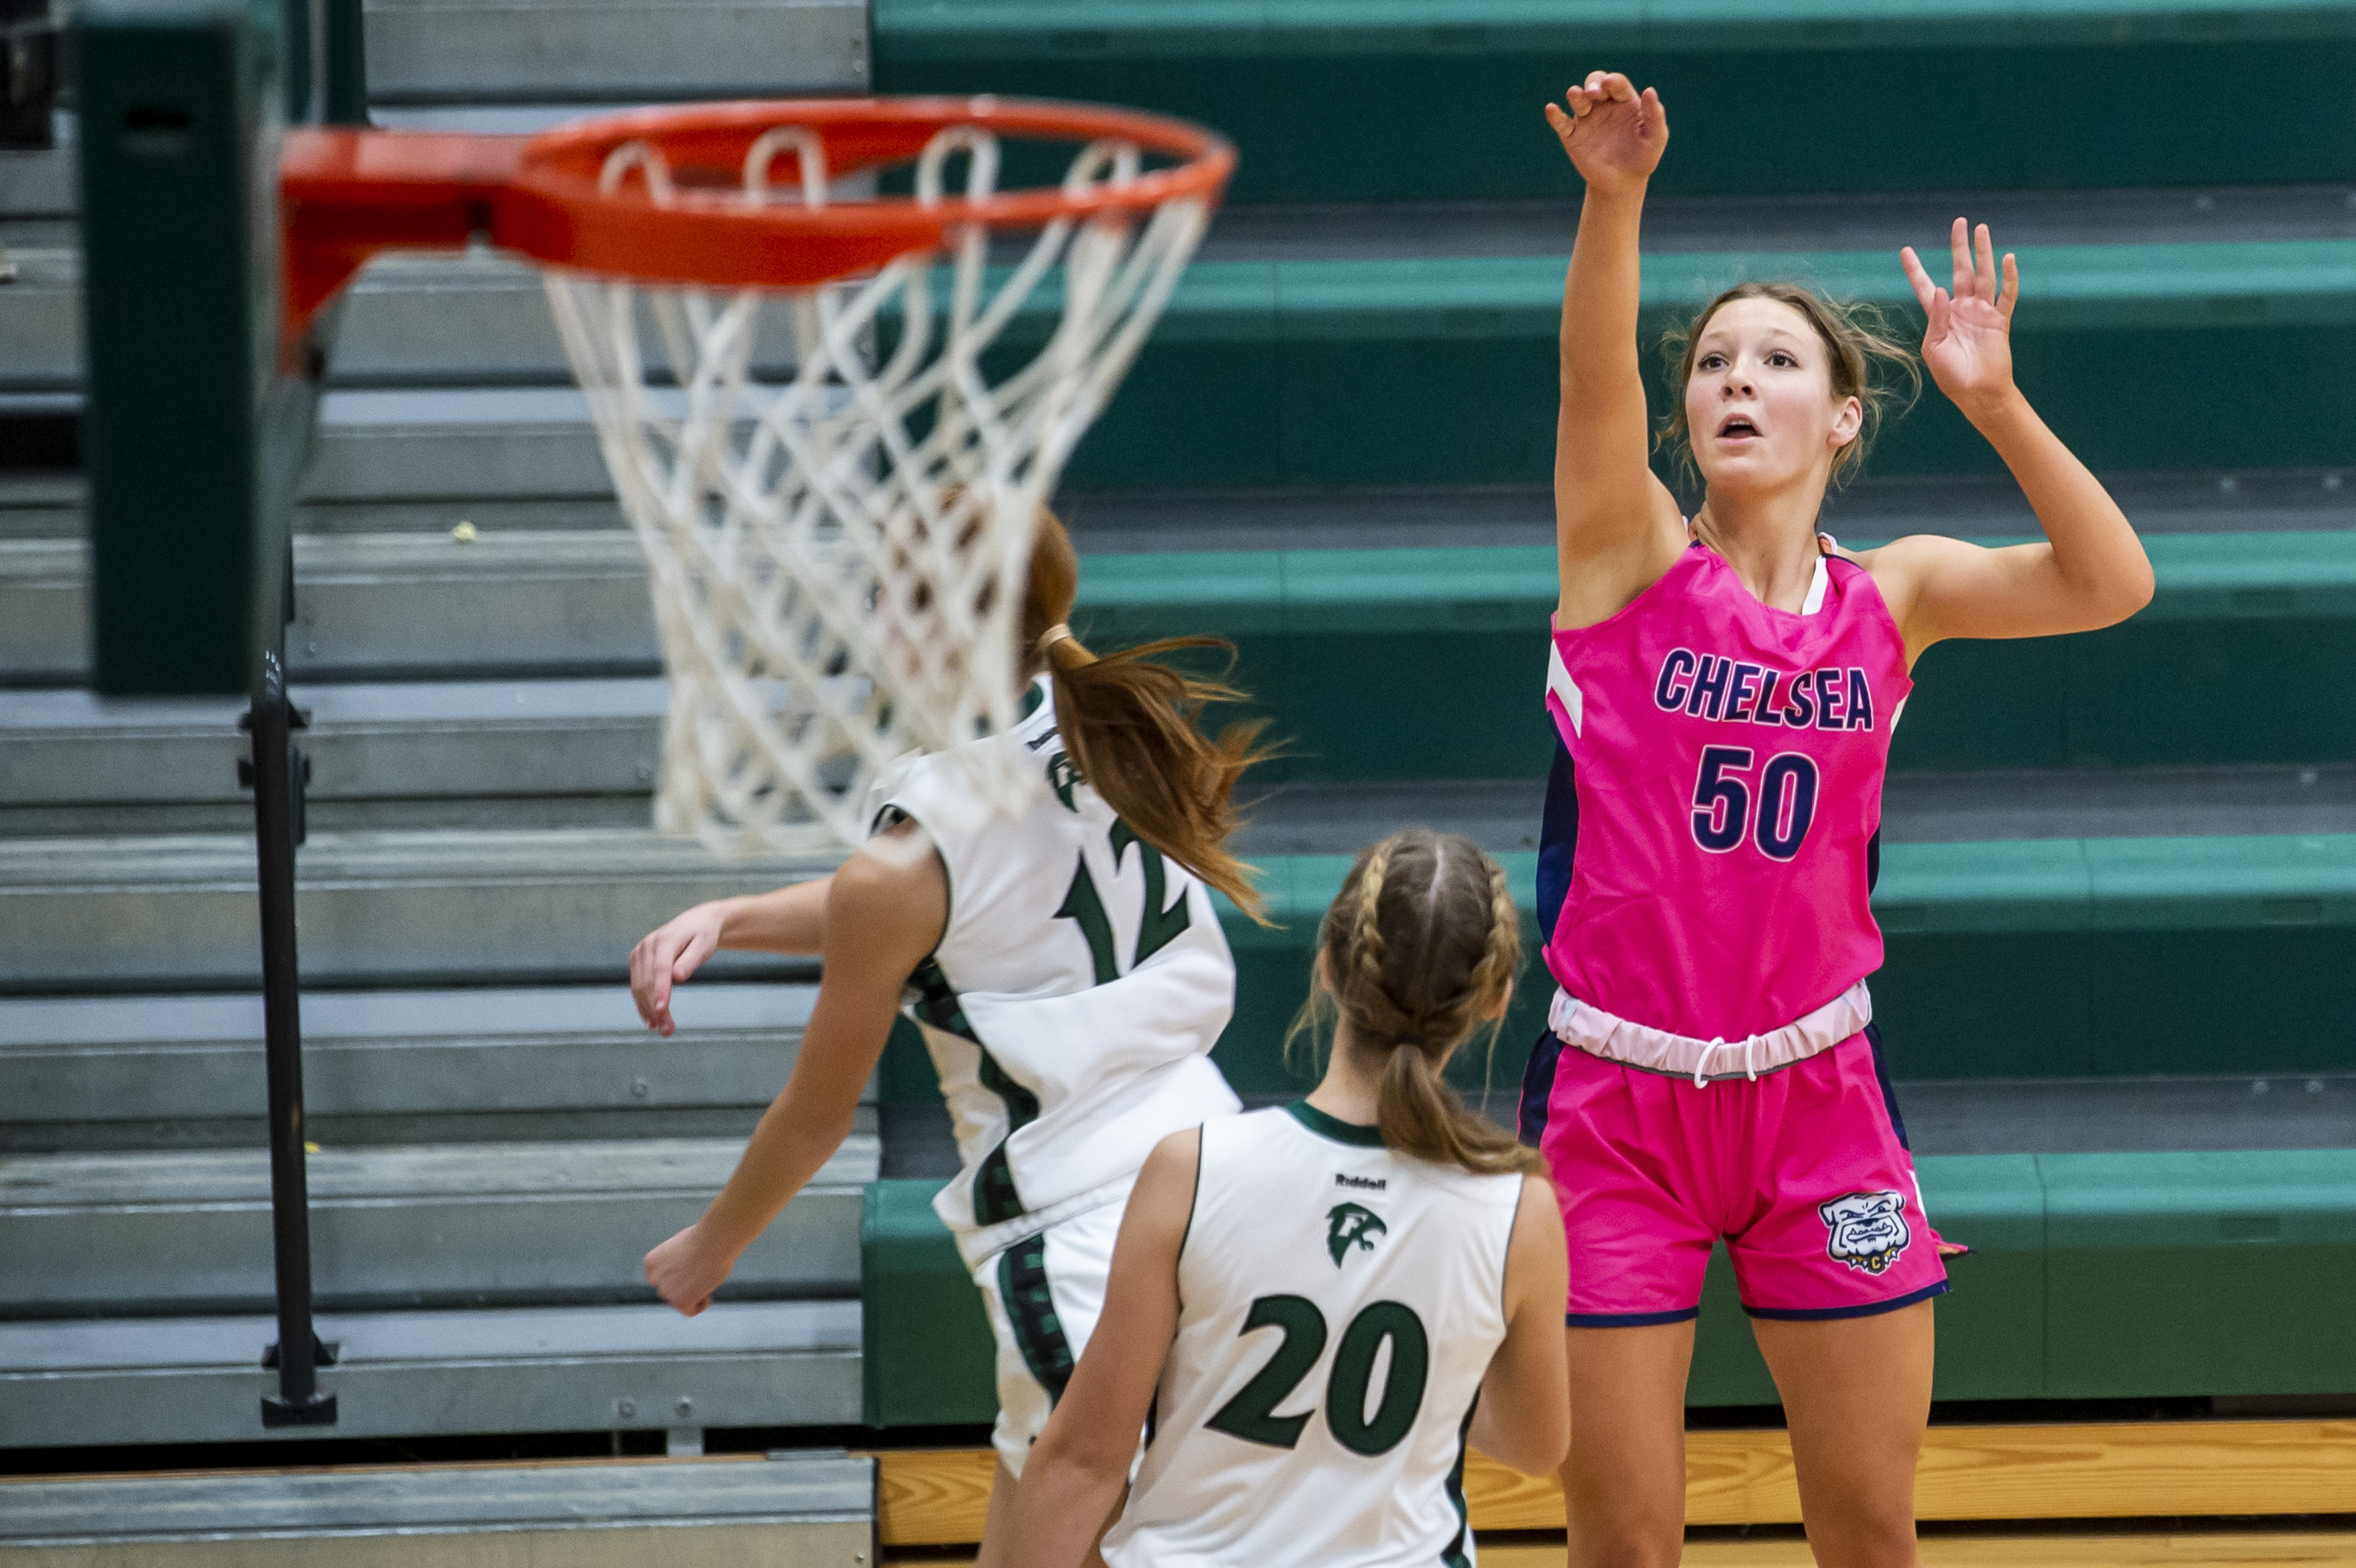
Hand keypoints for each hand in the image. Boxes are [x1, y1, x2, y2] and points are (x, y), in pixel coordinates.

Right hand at [630, 901, 729, 1035]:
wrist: (697, 922)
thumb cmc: (703, 935)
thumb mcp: (704, 945)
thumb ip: (690, 960)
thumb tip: (677, 977)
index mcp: (665, 939)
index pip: (661, 968)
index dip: (660, 990)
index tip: (661, 1010)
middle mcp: (648, 945)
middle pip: (648, 981)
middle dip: (656, 1008)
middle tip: (668, 1031)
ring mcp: (640, 952)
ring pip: (639, 986)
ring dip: (647, 1010)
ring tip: (662, 1030)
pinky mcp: (637, 960)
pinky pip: (636, 985)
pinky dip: (642, 1003)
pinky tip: (650, 1019)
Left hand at [645, 1221, 737, 1315]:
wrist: (715, 1238)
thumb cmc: (704, 1237)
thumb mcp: (681, 1248)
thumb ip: (675, 1264)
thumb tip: (682, 1280)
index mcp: (651, 1263)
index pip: (663, 1279)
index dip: (680, 1273)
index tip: (693, 1262)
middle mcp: (654, 1278)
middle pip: (671, 1291)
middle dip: (686, 1284)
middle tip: (702, 1268)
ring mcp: (666, 1291)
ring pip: (681, 1300)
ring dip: (695, 1291)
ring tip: (706, 1274)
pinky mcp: (680, 1300)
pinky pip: (691, 1311)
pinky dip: (702, 1304)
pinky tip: (708, 1290)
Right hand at [1543, 72, 1667, 193]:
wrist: (1623, 183)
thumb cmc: (1643, 158)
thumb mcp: (1655, 137)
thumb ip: (1654, 115)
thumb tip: (1650, 90)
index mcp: (1624, 101)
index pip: (1617, 84)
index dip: (1613, 82)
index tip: (1609, 85)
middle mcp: (1604, 105)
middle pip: (1594, 84)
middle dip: (1592, 83)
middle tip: (1593, 93)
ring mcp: (1586, 119)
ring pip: (1578, 100)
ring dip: (1576, 95)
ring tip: (1575, 94)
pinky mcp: (1572, 136)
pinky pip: (1561, 123)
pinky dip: (1555, 116)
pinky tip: (1551, 109)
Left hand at [1902, 219, 2018, 420]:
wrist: (1977, 394)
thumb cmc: (1952, 376)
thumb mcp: (1933, 348)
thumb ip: (1936, 318)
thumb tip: (1942, 290)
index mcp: (1940, 317)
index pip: (1925, 287)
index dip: (1915, 269)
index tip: (1905, 250)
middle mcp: (1961, 309)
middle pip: (1960, 271)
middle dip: (1959, 247)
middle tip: (1959, 222)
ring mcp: (1982, 312)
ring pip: (1983, 275)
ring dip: (1983, 252)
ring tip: (1982, 229)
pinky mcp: (2000, 320)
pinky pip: (2007, 295)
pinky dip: (2009, 277)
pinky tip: (2008, 258)